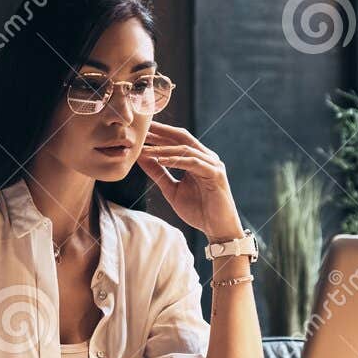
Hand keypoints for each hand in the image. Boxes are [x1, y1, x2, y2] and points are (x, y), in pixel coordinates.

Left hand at [137, 123, 243, 239]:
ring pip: (186, 149)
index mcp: (198, 158)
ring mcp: (213, 164)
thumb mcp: (171, 189)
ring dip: (163, 148)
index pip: (176, 139)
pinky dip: (176, 160)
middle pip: (182, 136)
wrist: (217, 229)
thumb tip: (142, 158)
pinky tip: (161, 160)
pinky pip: (193, 163)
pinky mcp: (215, 174)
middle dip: (161, 131)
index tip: (140, 130)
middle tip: (142, 128)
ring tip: (145, 149)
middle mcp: (207, 157)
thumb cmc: (198, 210)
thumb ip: (158, 173)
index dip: (159, 133)